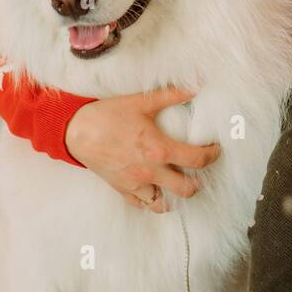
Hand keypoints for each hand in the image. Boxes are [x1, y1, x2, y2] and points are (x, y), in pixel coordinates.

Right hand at [65, 85, 220, 213]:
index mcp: (158, 149)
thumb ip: (171, 95)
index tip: (215, 150)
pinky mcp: (122, 189)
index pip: (197, 160)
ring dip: (175, 196)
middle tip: (199, 170)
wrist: (76, 131)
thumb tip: (195, 86)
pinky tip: (156, 190)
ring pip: (164, 204)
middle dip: (198, 181)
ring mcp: (135, 184)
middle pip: (187, 189)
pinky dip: (152, 201)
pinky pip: (142, 205)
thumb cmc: (108, 115)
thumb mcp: (141, 101)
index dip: (212, 155)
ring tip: (179, 183)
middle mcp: (150, 171)